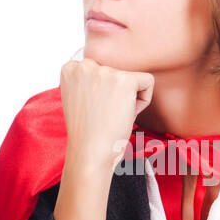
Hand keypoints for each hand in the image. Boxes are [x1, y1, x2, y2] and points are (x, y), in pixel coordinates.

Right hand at [59, 56, 153, 177]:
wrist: (89, 153)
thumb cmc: (86, 133)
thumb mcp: (80, 98)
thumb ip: (89, 80)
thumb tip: (110, 73)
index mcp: (71, 69)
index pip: (100, 69)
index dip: (102, 92)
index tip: (93, 109)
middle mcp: (85, 65)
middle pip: (116, 72)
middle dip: (115, 94)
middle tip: (103, 115)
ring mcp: (105, 71)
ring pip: (131, 78)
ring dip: (127, 99)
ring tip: (113, 116)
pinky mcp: (125, 80)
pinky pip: (147, 81)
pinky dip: (144, 100)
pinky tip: (127, 115)